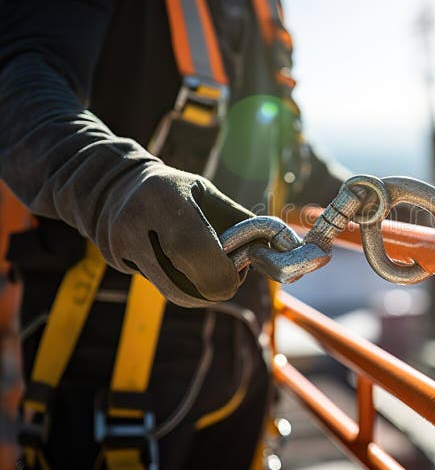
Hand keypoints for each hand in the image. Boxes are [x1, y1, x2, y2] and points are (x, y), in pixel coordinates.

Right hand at [99, 162, 251, 306]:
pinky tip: (191, 271)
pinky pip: (163, 288)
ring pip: (175, 292)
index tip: (238, 272)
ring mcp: (120, 244)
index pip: (190, 247)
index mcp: (161, 196)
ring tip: (213, 271)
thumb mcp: (208, 194)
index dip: (220, 269)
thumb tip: (274, 246)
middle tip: (232, 276)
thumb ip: (238, 220)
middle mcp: (134, 221)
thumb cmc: (176, 190)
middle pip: (182, 278)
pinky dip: (186, 287)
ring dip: (204, 291)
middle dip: (217, 286)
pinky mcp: (117, 262)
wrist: (117, 187)